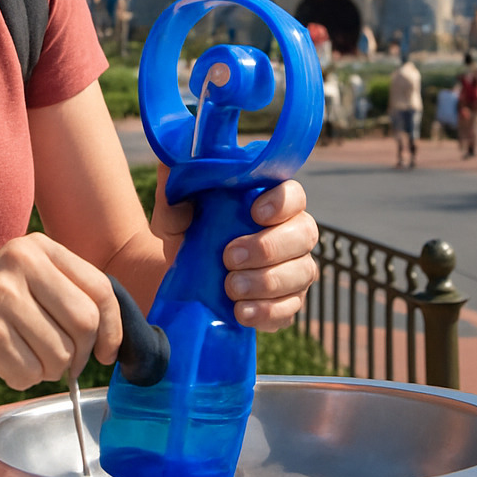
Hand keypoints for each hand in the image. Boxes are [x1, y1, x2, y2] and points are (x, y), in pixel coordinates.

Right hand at [0, 232, 120, 390]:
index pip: (100, 287)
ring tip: (19, 355)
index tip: (105, 351)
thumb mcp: (26, 285)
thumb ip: (68, 297)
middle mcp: (21, 261)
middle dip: (79, 355)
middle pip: (85, 322)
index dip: (111, 327)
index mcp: (37, 247)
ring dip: (47, 369)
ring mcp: (2, 294)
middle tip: (59, 362)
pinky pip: (31, 372)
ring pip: (61, 353)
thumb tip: (115, 338)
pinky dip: (21, 378)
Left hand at [152, 166, 318, 331]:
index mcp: (270, 201)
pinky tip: (241, 312)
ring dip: (266, 282)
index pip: (294, 194)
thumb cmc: (188, 232)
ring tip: (231, 287)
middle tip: (229, 257)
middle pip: (305, 234)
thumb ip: (173, 187)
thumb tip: (171, 164)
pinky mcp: (288, 302)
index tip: (254, 212)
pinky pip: (290, 309)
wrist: (180, 279)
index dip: (282, 202)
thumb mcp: (173, 209)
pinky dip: (266, 312)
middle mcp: (291, 232)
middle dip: (268, 247)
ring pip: (301, 273)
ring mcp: (294, 268)